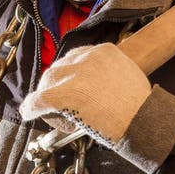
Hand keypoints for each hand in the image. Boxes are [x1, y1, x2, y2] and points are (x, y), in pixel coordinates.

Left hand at [20, 43, 150, 145]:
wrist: (144, 122)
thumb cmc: (141, 109)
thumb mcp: (128, 78)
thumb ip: (110, 75)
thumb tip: (97, 86)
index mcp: (104, 51)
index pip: (75, 58)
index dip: (69, 74)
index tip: (69, 84)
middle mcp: (87, 57)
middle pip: (59, 68)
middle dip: (55, 84)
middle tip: (58, 100)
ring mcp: (74, 75)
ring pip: (48, 82)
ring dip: (46, 95)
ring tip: (47, 109)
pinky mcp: (64, 94)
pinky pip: (38, 100)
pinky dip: (32, 108)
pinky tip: (30, 113)